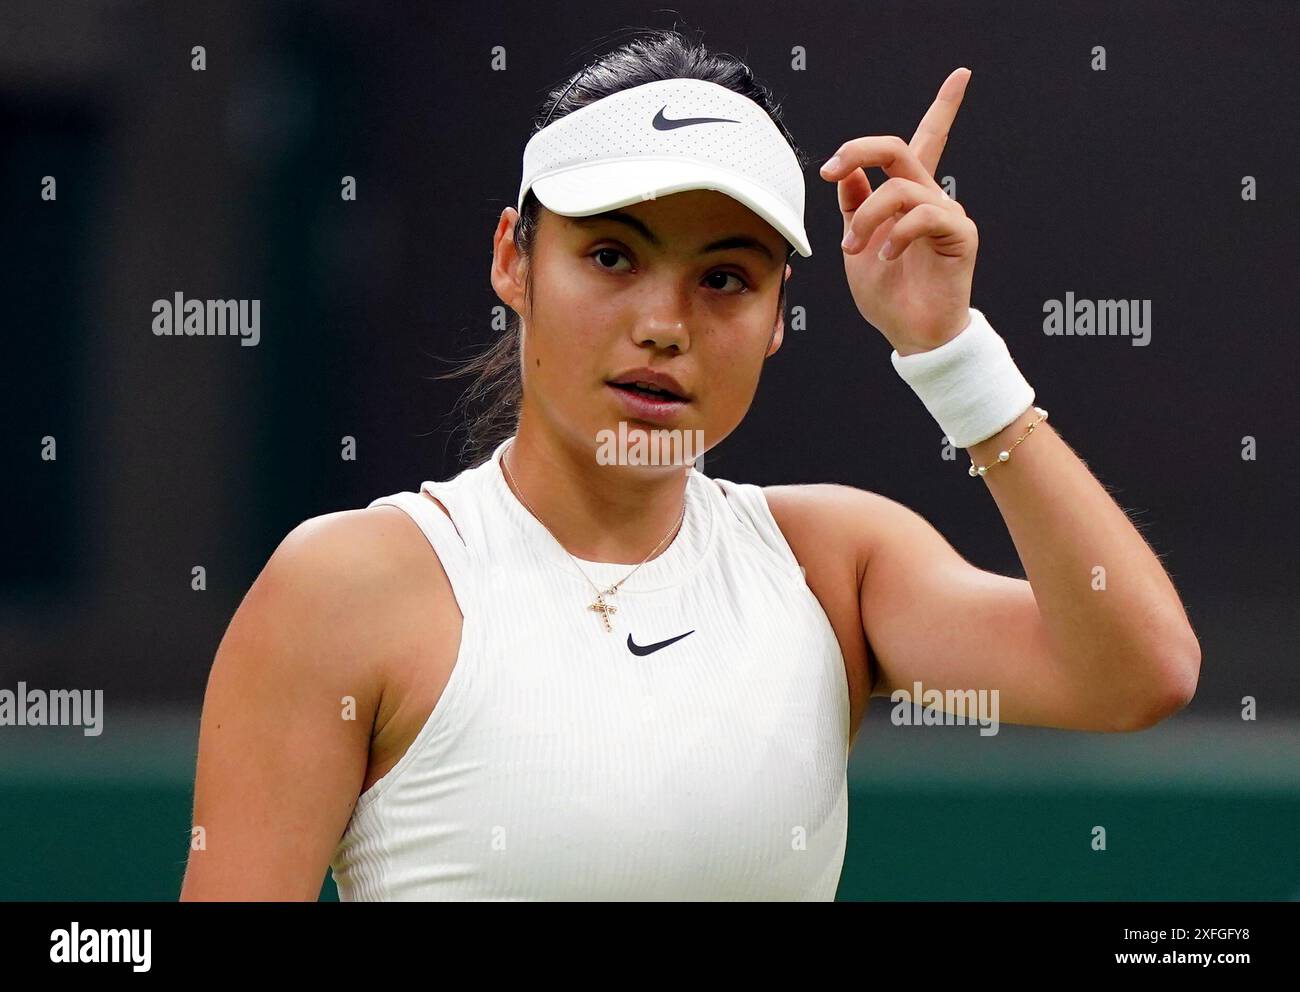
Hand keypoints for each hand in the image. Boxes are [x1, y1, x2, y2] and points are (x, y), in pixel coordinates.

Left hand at [819, 68, 977, 353]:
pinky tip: (885, 258)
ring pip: (900, 188)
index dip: (947, 104)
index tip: (958, 77)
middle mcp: (931, 197)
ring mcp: (947, 214)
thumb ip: (853, 204)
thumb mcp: (856, 246)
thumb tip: (846, 168)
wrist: (911, 335)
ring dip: (866, 217)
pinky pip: (922, 215)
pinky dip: (895, 235)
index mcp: (908, 196)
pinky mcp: (960, 234)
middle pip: (899, 148)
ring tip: (855, 248)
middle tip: (830, 169)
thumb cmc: (887, 296)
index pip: (928, 139)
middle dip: (859, 148)